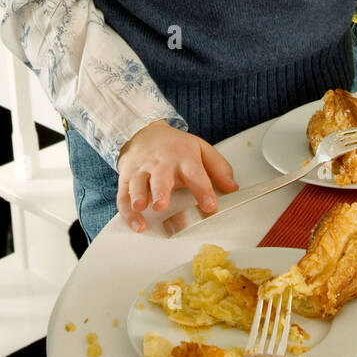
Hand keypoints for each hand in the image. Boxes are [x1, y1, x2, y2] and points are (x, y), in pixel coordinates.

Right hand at [116, 120, 238, 232]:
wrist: (145, 132)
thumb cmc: (176, 147)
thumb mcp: (201, 149)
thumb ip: (218, 168)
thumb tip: (233, 188)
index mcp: (184, 158)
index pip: (195, 173)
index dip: (203, 190)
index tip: (210, 206)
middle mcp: (162, 164)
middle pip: (160, 177)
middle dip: (160, 190)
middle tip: (161, 204)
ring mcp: (142, 171)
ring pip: (138, 184)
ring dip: (138, 196)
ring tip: (142, 209)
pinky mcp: (127, 179)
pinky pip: (124, 196)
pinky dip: (127, 211)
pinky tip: (136, 224)